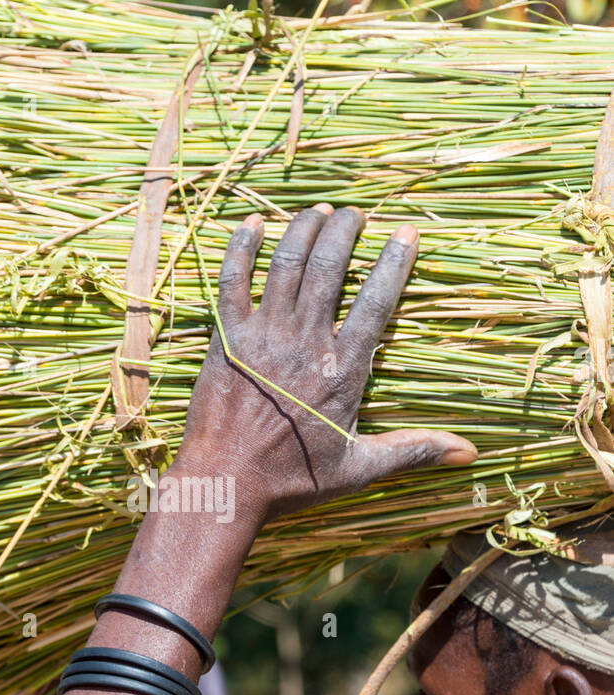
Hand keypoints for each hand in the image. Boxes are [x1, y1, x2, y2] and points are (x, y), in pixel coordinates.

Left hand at [176, 204, 476, 524]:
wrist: (225, 484)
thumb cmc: (292, 480)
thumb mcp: (359, 469)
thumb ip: (413, 451)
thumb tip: (468, 453)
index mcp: (342, 370)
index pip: (377, 301)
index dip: (394, 262)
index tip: (406, 233)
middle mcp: (305, 343)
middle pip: (330, 268)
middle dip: (345, 232)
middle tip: (355, 214)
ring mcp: (263, 337)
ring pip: (286, 264)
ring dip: (303, 229)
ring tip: (318, 210)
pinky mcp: (226, 339)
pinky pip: (232, 281)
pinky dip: (242, 248)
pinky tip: (253, 223)